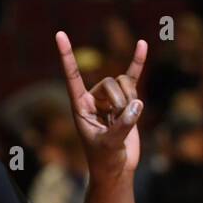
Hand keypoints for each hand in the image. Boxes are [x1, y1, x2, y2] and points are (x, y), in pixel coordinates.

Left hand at [56, 32, 145, 184]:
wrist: (116, 168)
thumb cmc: (105, 160)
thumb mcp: (110, 145)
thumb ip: (122, 125)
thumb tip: (137, 105)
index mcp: (80, 106)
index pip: (72, 77)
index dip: (67, 56)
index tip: (59, 34)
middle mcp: (93, 99)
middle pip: (110, 82)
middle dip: (121, 101)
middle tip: (121, 122)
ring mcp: (109, 99)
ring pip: (124, 83)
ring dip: (131, 100)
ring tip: (128, 120)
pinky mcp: (126, 101)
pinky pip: (132, 78)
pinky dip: (137, 62)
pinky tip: (142, 44)